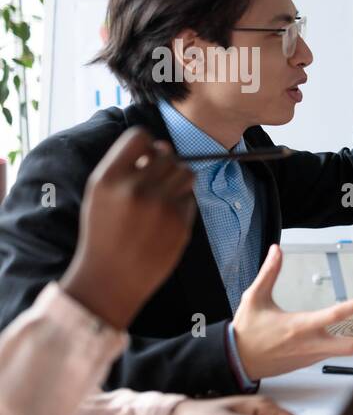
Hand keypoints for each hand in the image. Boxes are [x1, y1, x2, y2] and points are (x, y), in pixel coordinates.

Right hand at [61, 128, 195, 328]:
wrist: (112, 278)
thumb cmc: (105, 233)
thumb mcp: (100, 196)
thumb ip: (125, 168)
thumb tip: (160, 148)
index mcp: (109, 178)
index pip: (140, 137)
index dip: (147, 144)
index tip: (146, 157)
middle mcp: (135, 188)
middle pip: (167, 155)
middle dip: (165, 164)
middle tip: (155, 182)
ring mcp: (160, 207)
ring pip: (186, 173)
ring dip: (179, 179)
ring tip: (164, 195)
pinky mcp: (180, 224)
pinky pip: (190, 198)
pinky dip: (182, 203)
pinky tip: (165, 218)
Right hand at [232, 244, 352, 380]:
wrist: (236, 361)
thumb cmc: (246, 331)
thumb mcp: (254, 298)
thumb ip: (269, 272)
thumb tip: (276, 249)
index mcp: (300, 326)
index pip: (335, 315)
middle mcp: (311, 344)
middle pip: (352, 346)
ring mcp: (313, 356)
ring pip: (348, 352)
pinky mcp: (311, 361)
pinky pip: (336, 353)